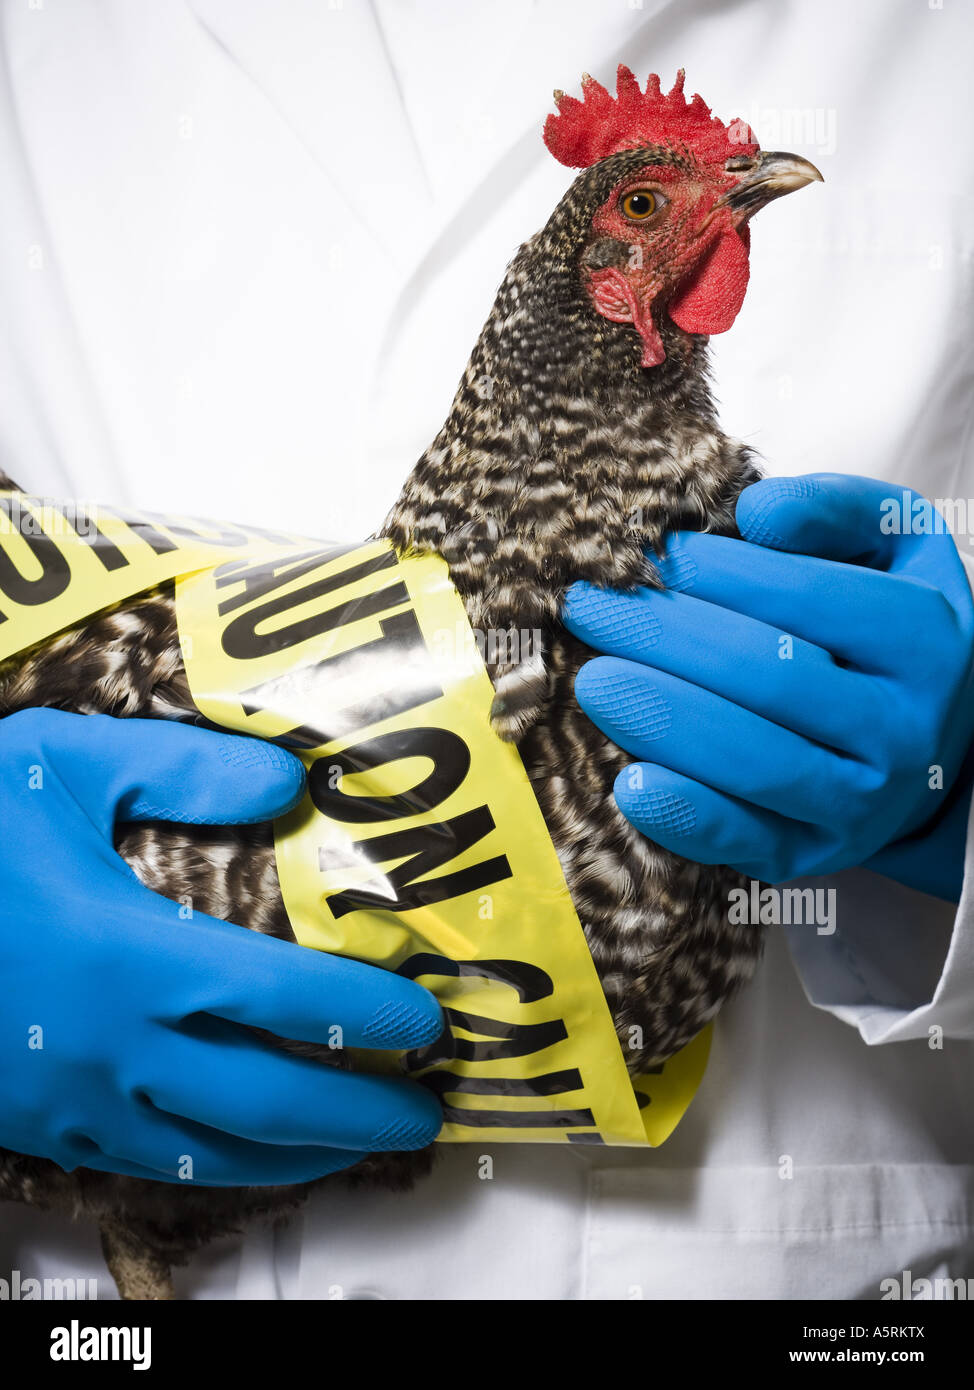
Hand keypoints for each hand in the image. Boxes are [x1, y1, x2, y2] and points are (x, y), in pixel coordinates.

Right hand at [0, 708, 442, 1184]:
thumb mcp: (62, 765)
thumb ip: (185, 770)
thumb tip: (284, 781)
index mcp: (135, 957)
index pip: (290, 1002)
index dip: (370, 1017)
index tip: (425, 1023)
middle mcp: (117, 1047)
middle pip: (269, 1106)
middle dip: (357, 1116)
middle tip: (420, 1115)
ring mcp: (74, 1102)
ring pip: (210, 1159)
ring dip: (297, 1159)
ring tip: (352, 1149)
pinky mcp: (38, 1127)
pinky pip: (142, 1167)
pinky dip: (211, 1169)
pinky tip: (237, 1154)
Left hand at [563, 474, 973, 900]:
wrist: (935, 746)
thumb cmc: (883, 630)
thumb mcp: (892, 548)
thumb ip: (836, 509)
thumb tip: (755, 511)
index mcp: (922, 638)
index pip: (810, 598)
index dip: (722, 573)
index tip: (657, 555)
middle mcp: (901, 728)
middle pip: (771, 677)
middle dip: (666, 638)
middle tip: (591, 608)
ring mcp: (861, 802)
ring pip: (756, 762)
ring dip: (664, 721)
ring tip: (594, 680)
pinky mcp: (816, 854)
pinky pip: (747, 841)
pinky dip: (687, 817)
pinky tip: (631, 784)